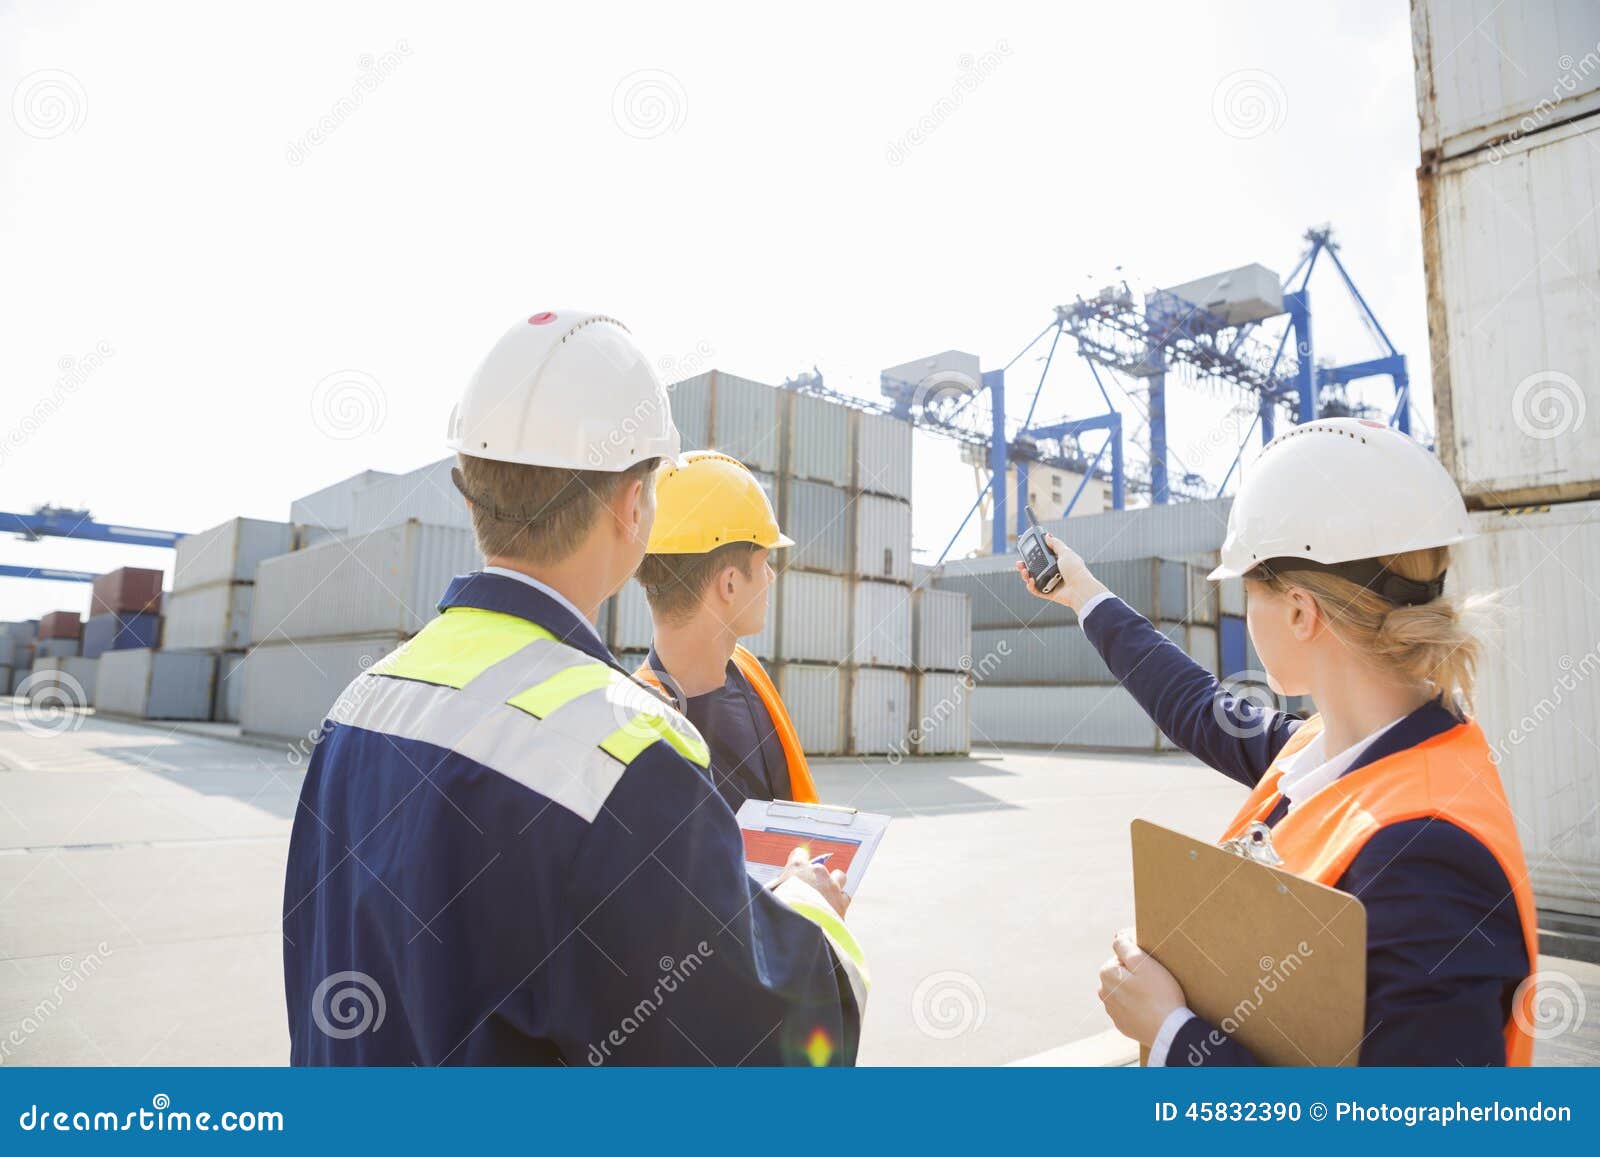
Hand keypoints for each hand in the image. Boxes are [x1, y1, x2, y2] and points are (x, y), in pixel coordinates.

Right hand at [769, 846, 849, 918]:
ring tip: (826, 897)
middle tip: (810, 890)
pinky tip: (832, 911)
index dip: (798, 864)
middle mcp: (816, 872)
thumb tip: (775, 891)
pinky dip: (840, 902)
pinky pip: (845, 897)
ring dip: (833, 884)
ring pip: (839, 876)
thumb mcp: (772, 895)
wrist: (801, 927)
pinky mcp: (842, 901)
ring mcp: (832, 885)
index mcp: (797, 867)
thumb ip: (777, 889)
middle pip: (820, 867)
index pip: (799, 854)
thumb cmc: (782, 910)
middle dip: (816, 877)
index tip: (796, 871)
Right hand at [1014, 532, 1106, 611]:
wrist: (1080, 588)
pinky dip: (1031, 586)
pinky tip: (1030, 580)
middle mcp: (1053, 572)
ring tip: (1023, 571)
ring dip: (1025, 575)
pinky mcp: (1048, 593)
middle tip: (1019, 562)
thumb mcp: (1065, 552)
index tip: (1025, 549)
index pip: (1043, 556)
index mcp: (1058, 562)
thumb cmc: (1076, 570)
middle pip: (1035, 568)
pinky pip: (1035, 590)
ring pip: (1033, 578)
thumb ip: (1055, 544)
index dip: (1033, 553)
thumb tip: (1047, 535)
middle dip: (1025, 565)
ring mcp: (1050, 583)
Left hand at [1097, 928, 1184, 1046]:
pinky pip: (1129, 1009)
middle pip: (1121, 974)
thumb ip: (1125, 946)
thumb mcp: (1144, 962)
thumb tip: (1116, 937)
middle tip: (1155, 982)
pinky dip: (1138, 1007)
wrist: (1169, 1031)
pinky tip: (1151, 1009)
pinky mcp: (1122, 1024)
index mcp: (1106, 974)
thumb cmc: (1159, 994)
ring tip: (1154, 996)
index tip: (1151, 969)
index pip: (1121, 957)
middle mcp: (1103, 992)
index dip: (1138, 961)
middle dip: (1135, 975)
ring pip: (1124, 992)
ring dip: (1135, 991)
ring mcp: (1112, 1011)